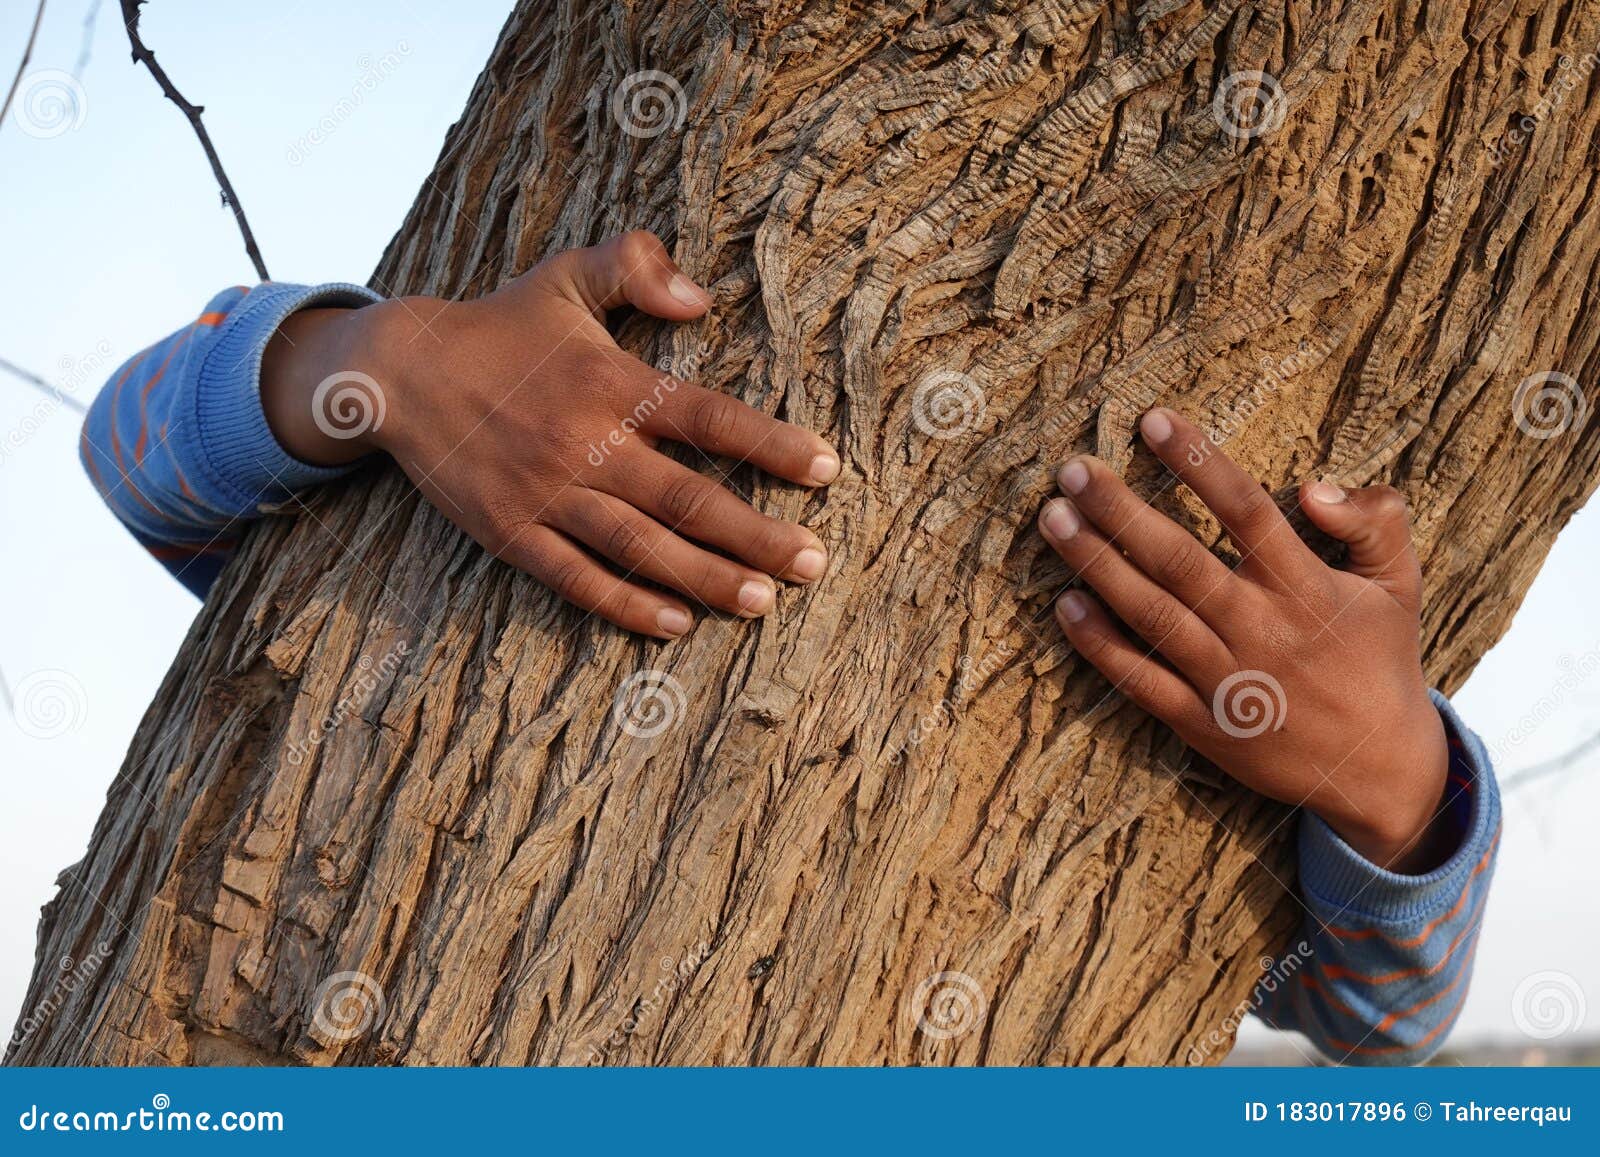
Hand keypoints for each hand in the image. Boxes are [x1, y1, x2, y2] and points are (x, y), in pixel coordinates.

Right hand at [262, 231, 838, 638]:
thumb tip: (703, 295)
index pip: (710, 418)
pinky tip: (677, 623)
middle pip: (688, 499)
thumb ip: (635, 266)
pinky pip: (578, 579)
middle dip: (758, 534)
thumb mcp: (566, 277)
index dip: (772, 445)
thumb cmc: (499, 325)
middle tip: (814, 562)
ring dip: (707, 578)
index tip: (827, 468)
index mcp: (610, 384)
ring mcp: (548, 495)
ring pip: (641, 548)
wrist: (397, 373)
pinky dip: (629, 604)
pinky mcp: (511, 533)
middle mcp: (586, 444)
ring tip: (762, 602)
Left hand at [1037, 407, 1451, 872]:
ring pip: (1151, 614)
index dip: (1198, 461)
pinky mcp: (1201, 723)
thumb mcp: (1400, 585)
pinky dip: (1100, 644)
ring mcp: (1226, 680)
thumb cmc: (1381, 661)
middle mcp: (1261, 630)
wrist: (1378, 770)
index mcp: (1307, 589)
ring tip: (1054, 519)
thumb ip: (1376, 521)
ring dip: (1097, 565)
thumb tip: (1316, 486)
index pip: (1246, 510)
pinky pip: (1141, 680)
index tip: (1152, 419)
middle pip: (1179, 560)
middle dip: (1121, 511)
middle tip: (1072, 469)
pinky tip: (1063, 605)